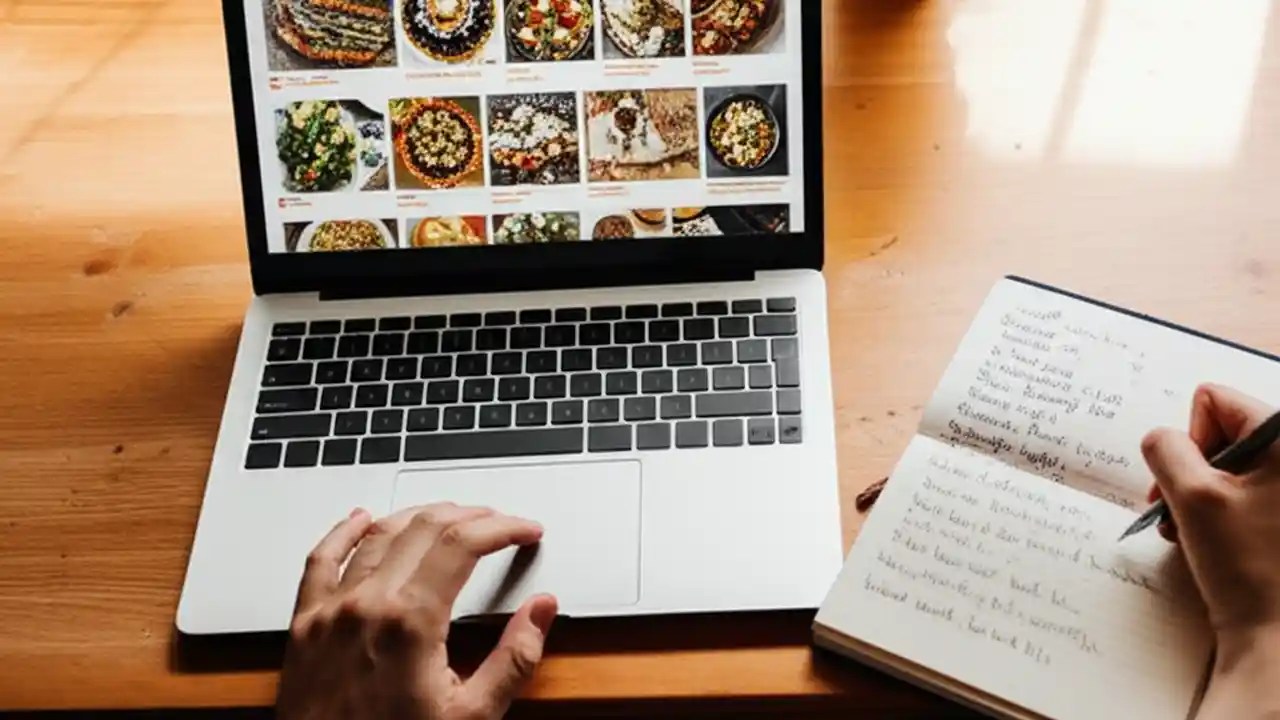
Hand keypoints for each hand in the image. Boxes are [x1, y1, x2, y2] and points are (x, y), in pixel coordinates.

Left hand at [276, 504, 557, 719]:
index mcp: (411, 622)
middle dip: (468, 516)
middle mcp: (367, 605)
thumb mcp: (471, 717)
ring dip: (418, 517)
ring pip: (377, 535)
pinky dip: (343, 533)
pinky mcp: (304, 625)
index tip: (524, 530)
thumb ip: (513, 660)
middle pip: (423, 528)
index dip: (502, 527)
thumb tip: (541, 610)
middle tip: (497, 522)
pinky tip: (359, 520)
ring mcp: (331, 612)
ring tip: (448, 516)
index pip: (463, 544)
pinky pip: (320, 560)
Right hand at [1142, 384, 1279, 719]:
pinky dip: (1220, 512)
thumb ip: (1164, 450)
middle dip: (1191, 471)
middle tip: (1180, 511)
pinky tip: (1212, 543)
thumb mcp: (1192, 497)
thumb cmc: (1248, 567)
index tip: (1192, 483)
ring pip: (1229, 466)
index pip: (1214, 400)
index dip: (1188, 439)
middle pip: (1221, 433)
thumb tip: (1160, 438)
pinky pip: (1245, 493)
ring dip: (1200, 496)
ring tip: (1192, 532)